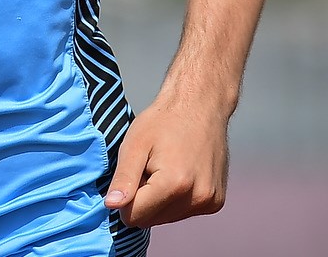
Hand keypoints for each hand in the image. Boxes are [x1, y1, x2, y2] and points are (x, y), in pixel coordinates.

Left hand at [103, 96, 228, 227]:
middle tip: (150, 167)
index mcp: (174, 184)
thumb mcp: (135, 144)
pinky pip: (183, 212)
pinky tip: (181, 172)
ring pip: (166, 218)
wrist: (201, 106)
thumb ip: (123, 178)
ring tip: (166, 168)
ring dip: (160, 200)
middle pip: (150, 220)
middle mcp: (196, 197)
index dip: (126, 198)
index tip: (135, 172)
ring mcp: (209, 201)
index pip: (134, 217)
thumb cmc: (163, 121)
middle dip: (143, 199)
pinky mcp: (215, 202)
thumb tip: (112, 206)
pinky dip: (177, 198)